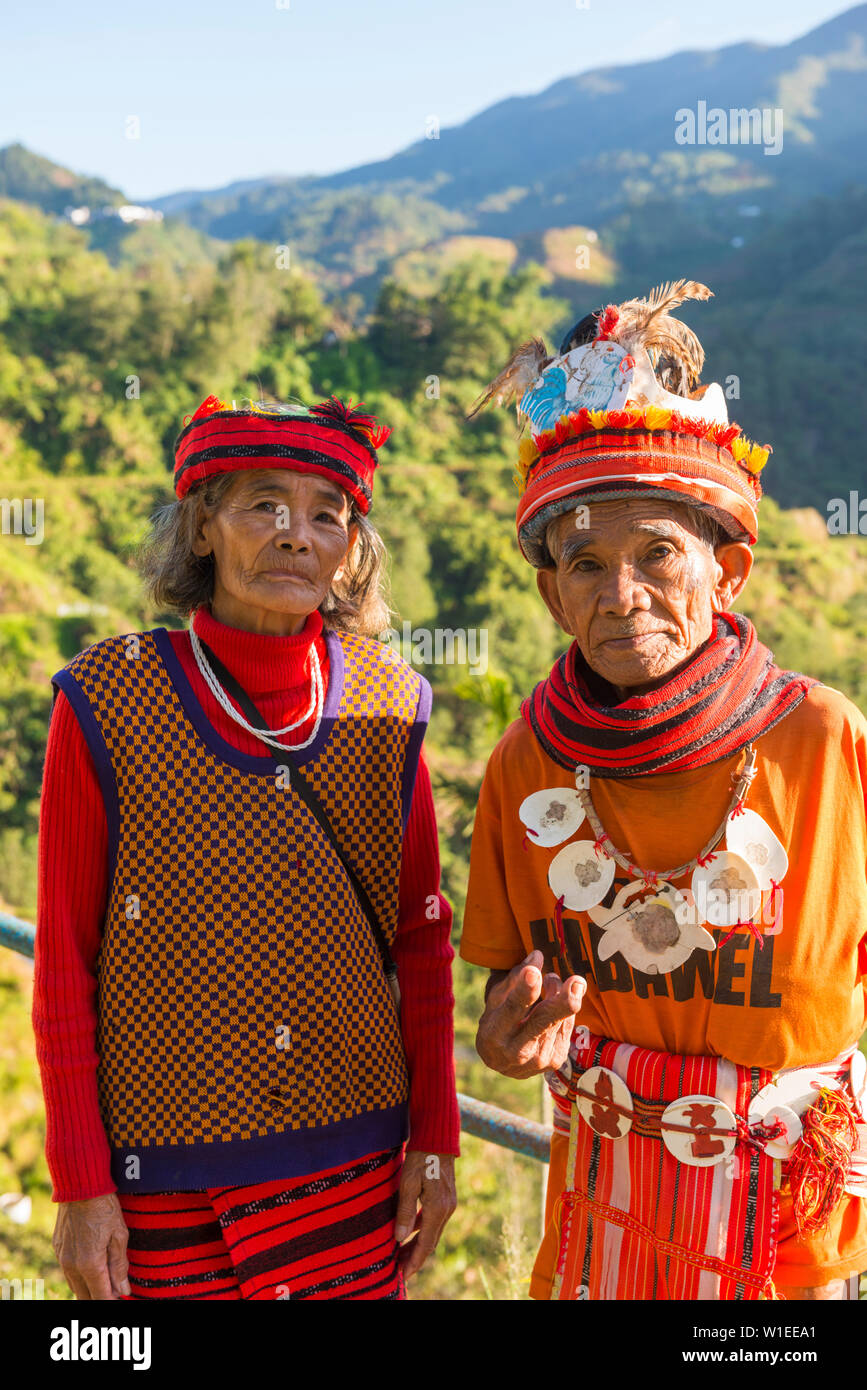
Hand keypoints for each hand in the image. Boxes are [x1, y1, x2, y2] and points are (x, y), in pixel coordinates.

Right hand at [53, 1194, 129, 1299]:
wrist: (80, 1185)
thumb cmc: (104, 1207)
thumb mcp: (119, 1235)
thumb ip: (120, 1266)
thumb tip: (123, 1290)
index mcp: (90, 1264)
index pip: (101, 1297)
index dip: (112, 1300)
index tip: (122, 1298)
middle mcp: (72, 1265)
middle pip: (85, 1296)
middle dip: (100, 1297)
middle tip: (115, 1291)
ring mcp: (62, 1257)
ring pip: (75, 1285)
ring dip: (89, 1287)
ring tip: (105, 1281)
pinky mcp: (57, 1248)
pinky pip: (68, 1271)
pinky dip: (79, 1275)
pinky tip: (91, 1267)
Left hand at [394, 1150, 455, 1280]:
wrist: (438, 1137)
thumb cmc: (420, 1157)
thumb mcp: (408, 1183)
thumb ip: (405, 1211)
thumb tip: (400, 1238)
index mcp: (438, 1208)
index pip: (426, 1244)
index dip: (415, 1261)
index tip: (404, 1275)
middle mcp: (447, 1209)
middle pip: (431, 1241)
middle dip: (415, 1256)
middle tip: (399, 1269)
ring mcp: (448, 1203)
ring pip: (432, 1231)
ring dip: (418, 1244)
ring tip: (401, 1254)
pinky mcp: (446, 1197)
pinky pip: (433, 1220)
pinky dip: (422, 1230)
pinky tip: (410, 1232)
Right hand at [475, 949, 585, 1078]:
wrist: (503, 1062)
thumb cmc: (497, 1021)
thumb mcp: (497, 999)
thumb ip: (515, 977)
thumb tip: (538, 955)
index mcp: (494, 1034)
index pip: (512, 1009)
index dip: (524, 990)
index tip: (534, 972)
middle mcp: (516, 1051)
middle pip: (544, 1021)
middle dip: (562, 1001)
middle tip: (576, 981)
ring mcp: (539, 1060)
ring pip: (560, 1018)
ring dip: (560, 994)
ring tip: (551, 981)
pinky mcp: (556, 1061)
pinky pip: (568, 1026)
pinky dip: (564, 1009)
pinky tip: (555, 1002)